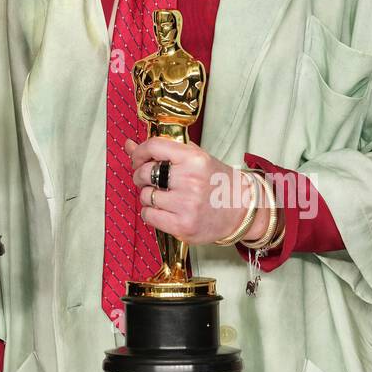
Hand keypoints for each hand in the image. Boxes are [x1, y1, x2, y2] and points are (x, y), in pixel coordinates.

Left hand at [126, 136, 264, 244]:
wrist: (242, 210)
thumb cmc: (216, 182)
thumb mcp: (195, 159)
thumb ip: (163, 152)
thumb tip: (128, 145)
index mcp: (194, 158)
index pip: (154, 146)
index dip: (139, 152)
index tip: (137, 158)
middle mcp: (190, 180)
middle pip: (144, 173)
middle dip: (141, 176)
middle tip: (149, 180)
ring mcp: (186, 204)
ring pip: (146, 196)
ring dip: (149, 196)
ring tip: (165, 196)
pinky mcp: (183, 226)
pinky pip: (149, 216)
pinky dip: (151, 213)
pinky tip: (164, 210)